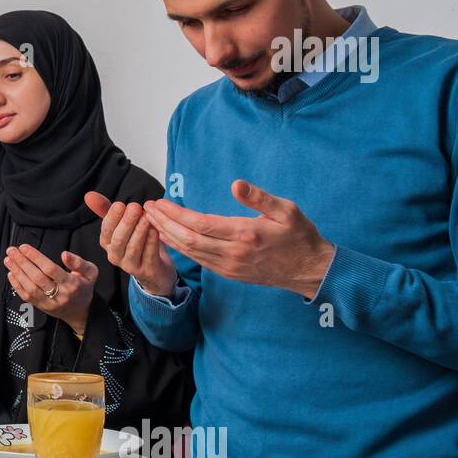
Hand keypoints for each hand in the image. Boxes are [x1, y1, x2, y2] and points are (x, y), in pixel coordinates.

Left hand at [2, 244, 98, 336]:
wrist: (80, 312)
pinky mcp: (41, 307)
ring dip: (17, 272)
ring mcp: (49, 303)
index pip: (50, 269)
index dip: (36, 257)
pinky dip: (16, 285)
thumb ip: (79, 262)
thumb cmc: (83, 288)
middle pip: (37, 277)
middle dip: (22, 262)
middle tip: (12, 250)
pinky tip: (11, 273)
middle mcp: (59, 295)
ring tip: (8, 260)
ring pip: (29, 287)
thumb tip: (65, 254)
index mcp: (72, 284)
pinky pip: (26, 297)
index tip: (24, 247)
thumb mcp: (90, 272)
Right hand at [86, 191, 177, 296]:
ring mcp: (130, 265)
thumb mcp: (121, 224)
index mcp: (107, 243)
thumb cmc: (137, 242)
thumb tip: (89, 195)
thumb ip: (106, 209)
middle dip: (127, 222)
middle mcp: (115, 255)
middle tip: (135, 207)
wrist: (156, 267)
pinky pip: (149, 255)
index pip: (106, 230)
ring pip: (133, 247)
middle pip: (119, 239)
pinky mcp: (147, 271)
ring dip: (140, 230)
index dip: (112, 217)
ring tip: (147, 216)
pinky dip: (152, 241)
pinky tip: (155, 229)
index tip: (120, 204)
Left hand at [140, 180, 335, 298]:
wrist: (310, 270)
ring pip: (189, 253)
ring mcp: (229, 267)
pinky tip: (170, 238)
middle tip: (147, 209)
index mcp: (245, 234)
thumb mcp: (287, 210)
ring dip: (167, 236)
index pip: (199, 224)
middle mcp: (233, 253)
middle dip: (163, 224)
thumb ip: (259, 198)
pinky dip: (180, 248)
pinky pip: (198, 261)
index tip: (160, 202)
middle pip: (187, 239)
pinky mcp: (229, 274)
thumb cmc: (300, 236)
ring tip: (152, 220)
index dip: (175, 213)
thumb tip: (236, 184)